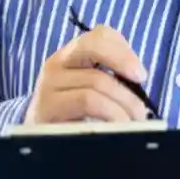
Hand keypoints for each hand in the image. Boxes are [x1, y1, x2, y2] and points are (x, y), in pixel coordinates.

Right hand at [23, 24, 150, 123]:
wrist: (38, 144)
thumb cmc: (72, 119)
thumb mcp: (91, 94)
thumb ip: (110, 80)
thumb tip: (140, 82)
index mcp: (70, 57)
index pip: (99, 34)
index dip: (124, 49)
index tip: (141, 75)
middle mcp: (55, 64)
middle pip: (93, 46)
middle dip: (124, 63)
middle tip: (141, 87)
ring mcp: (48, 84)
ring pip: (96, 80)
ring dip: (124, 102)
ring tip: (134, 121)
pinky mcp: (47, 106)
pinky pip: (88, 100)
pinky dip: (111, 112)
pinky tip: (118, 127)